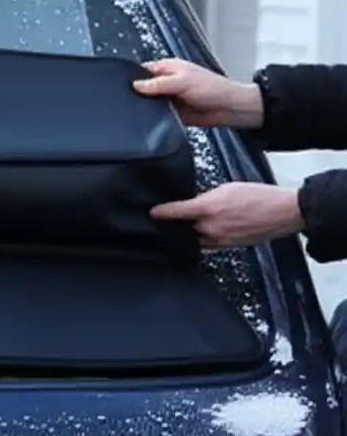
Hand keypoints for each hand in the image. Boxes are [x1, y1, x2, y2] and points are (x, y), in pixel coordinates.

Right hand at [133, 58, 263, 128]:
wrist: (228, 109)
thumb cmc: (213, 88)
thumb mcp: (183, 82)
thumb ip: (158, 84)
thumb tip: (136, 85)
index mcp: (168, 68)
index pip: (143, 70)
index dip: (132, 77)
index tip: (121, 86)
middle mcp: (167, 82)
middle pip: (144, 88)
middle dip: (137, 94)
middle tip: (127, 102)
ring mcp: (169, 98)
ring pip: (149, 103)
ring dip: (146, 108)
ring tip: (137, 112)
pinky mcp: (172, 112)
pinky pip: (157, 116)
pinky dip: (154, 119)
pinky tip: (149, 122)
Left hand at [150, 182, 302, 248]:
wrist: (283, 212)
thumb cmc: (259, 196)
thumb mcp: (227, 188)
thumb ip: (206, 198)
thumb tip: (194, 205)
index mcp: (208, 209)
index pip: (175, 212)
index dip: (161, 212)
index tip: (152, 213)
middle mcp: (210, 227)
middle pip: (183, 228)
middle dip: (179, 224)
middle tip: (176, 218)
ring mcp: (219, 240)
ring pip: (194, 239)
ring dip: (192, 233)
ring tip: (195, 224)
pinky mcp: (227, 247)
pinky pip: (208, 245)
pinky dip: (204, 239)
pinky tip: (209, 231)